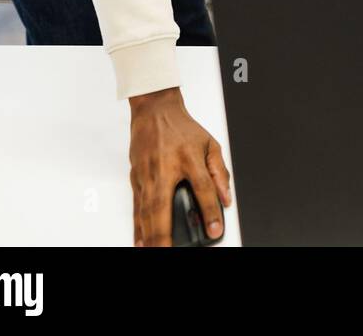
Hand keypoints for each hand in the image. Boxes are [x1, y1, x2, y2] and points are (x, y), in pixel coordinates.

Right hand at [128, 87, 231, 245]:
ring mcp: (147, 175)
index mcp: (189, 158)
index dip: (210, 211)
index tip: (214, 230)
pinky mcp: (136, 179)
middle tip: (169, 251)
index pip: (202, 189)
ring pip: (146, 211)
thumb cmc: (182, 128)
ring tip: (155, 251)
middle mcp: (165, 168)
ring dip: (150, 235)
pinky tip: (141, 241)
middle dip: (165, 234)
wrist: (155, 111)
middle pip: (163, 206)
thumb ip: (220, 172)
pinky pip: (136, 207)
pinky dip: (138, 226)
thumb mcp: (210, 145)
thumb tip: (226, 198)